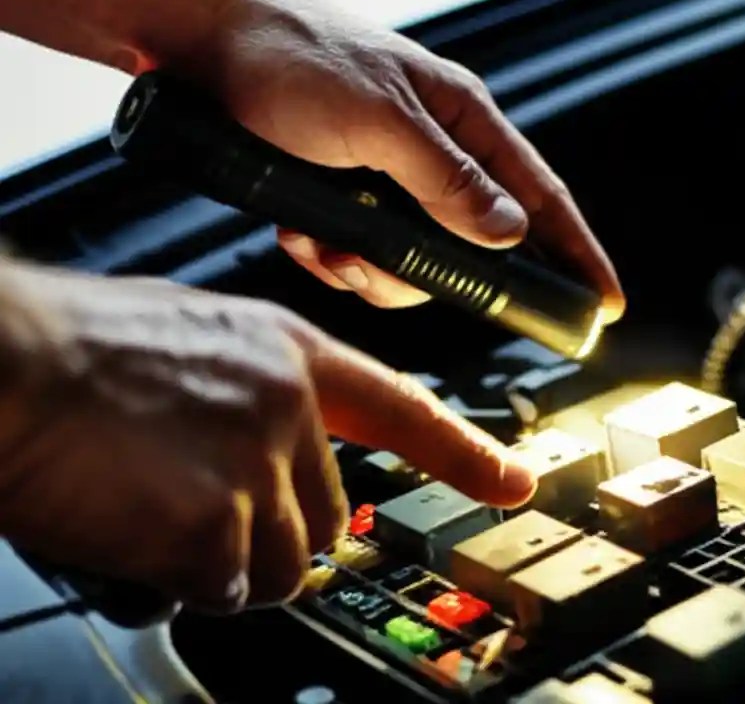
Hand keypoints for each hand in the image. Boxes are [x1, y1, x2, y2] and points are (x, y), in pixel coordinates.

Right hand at [0, 263, 534, 612]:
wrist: (4, 365)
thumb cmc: (72, 351)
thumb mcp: (193, 338)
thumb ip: (253, 392)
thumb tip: (275, 448)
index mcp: (289, 354)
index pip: (403, 412)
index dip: (464, 454)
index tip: (512, 481)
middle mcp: (291, 407)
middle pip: (331, 517)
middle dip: (274, 529)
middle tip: (196, 501)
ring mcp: (260, 464)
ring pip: (286, 563)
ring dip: (230, 560)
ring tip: (159, 509)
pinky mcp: (219, 523)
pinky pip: (228, 588)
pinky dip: (186, 580)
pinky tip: (141, 529)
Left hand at [171, 0, 624, 318]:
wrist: (201, 39)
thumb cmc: (291, 53)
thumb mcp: (378, 120)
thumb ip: (447, 181)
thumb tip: (511, 234)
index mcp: (464, 119)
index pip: (542, 197)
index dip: (577, 253)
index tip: (603, 303)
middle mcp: (436, 151)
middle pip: (471, 248)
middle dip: (428, 277)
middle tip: (380, 272)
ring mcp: (392, 176)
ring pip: (412, 262)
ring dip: (366, 268)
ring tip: (323, 241)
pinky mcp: (348, 194)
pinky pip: (362, 254)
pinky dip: (331, 257)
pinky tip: (299, 232)